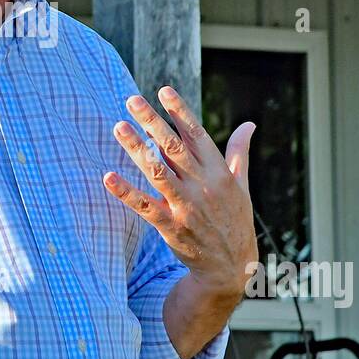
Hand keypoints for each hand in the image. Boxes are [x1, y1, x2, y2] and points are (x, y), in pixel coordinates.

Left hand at [103, 86, 256, 299]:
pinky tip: (108, 177)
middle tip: (131, 100)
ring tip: (119, 127)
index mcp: (219, 172)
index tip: (163, 90)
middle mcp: (203, 185)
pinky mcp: (171, 227)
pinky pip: (145, 206)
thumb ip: (239, 153)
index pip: (197, 134)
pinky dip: (126, 192)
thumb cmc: (234, 220)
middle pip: (173, 147)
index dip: (180, 111)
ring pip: (157, 171)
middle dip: (152, 122)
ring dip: (136, 148)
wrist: (231, 268)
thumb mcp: (242, 185)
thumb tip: (249, 124)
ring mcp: (186, 206)